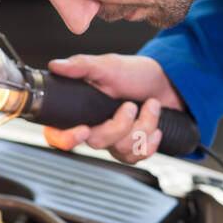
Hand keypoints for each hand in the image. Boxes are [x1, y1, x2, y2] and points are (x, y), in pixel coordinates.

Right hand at [41, 53, 187, 164]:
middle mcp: (94, 127)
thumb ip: (82, 66)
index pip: (58, 133)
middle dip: (120, 125)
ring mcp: (112, 140)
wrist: (166, 83)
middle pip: (96, 142)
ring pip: (120, 149)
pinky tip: (156, 127)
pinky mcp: (130, 148)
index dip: (66, 138)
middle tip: (131, 105)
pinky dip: (150, 140)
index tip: (84, 130)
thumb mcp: (108, 65)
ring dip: (144, 125)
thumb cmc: (135, 73)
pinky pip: (136, 157)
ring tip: (151, 105)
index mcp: (80, 109)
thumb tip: (57, 65)